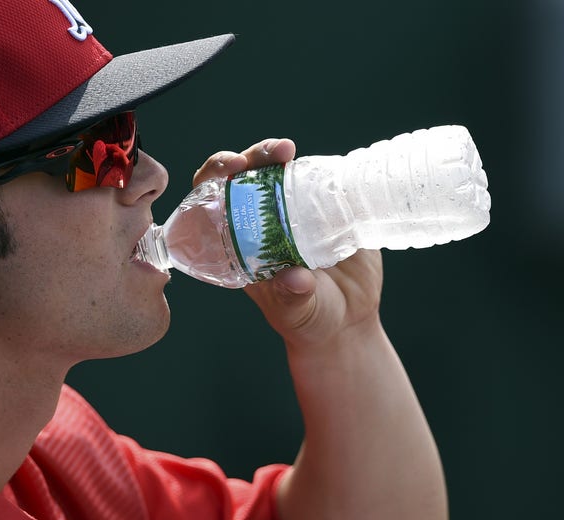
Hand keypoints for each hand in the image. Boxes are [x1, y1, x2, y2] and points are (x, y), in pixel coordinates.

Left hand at [192, 139, 384, 352]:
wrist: (348, 322)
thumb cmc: (309, 321)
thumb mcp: (296, 312)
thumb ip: (292, 297)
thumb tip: (295, 279)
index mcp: (242, 241)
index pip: (215, 198)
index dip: (215, 175)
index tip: (230, 167)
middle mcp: (265, 220)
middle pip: (249, 174)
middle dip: (255, 155)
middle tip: (273, 153)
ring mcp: (296, 211)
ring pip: (283, 171)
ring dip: (282, 155)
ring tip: (290, 153)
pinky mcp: (330, 209)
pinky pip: (324, 181)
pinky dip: (325, 169)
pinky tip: (329, 168)